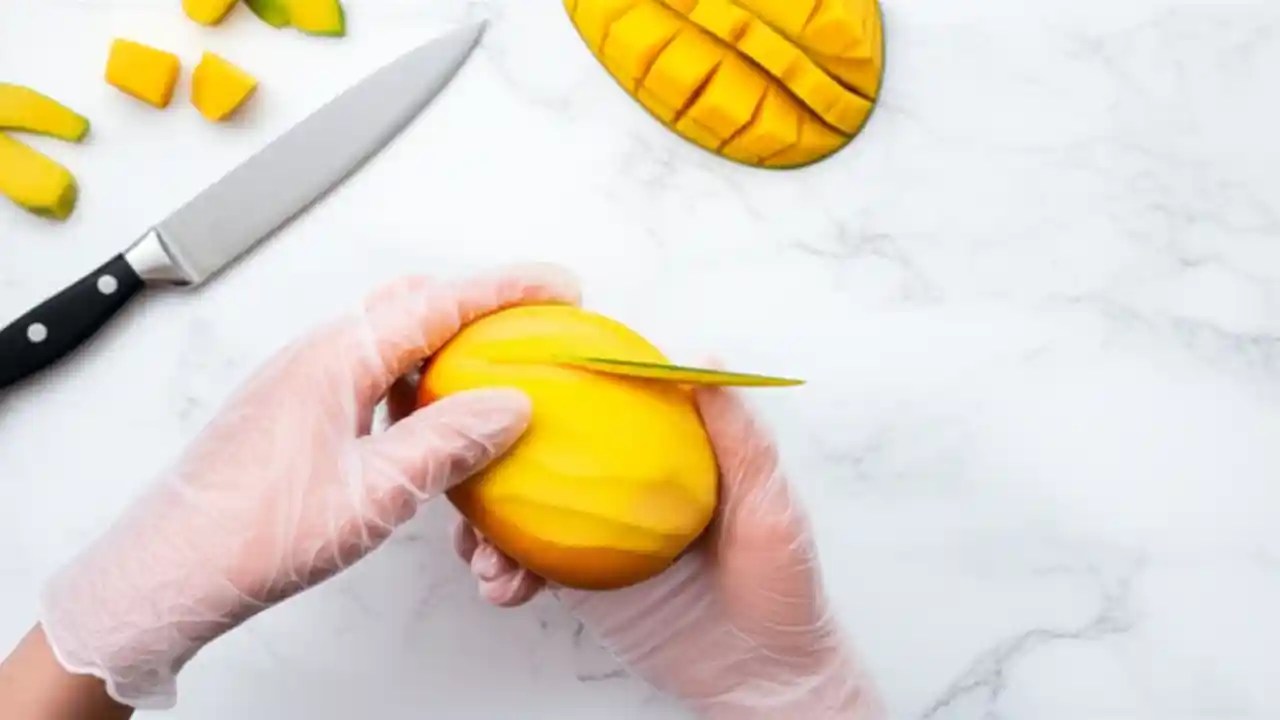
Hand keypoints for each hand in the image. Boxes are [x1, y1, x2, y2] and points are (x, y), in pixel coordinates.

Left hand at [36, 264, 580, 709]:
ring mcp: (301, 380)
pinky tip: (426, 424)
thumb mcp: (373, 494)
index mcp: (336, 359)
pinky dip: (412, 381)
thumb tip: (509, 405)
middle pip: (412, 304)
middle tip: (531, 327)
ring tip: (491, 378)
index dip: (508, 289)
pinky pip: (367, 372)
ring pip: (389, 339)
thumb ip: (447, 442)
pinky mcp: (294, 409)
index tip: (561, 288)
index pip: (439, 301)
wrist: (169, 573)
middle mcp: (316, 355)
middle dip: (479, 307)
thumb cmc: (254, 536)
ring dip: (445, 347)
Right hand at [453, 381, 885, 718]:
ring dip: (485, 521)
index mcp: (664, 450)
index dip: (552, 384)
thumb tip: (700, 360)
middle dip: (493, 457)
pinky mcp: (579, 582)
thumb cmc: (782, 586)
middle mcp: (621, 484)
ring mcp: (595, 533)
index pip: (602, 401)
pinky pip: (526, 566)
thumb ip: (737, 435)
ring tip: (481, 549)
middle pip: (541, 452)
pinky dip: (502, 571)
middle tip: (468, 469)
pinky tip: (501, 585)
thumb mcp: (770, 501)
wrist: (763, 678)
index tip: (507, 373)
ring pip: (519, 508)